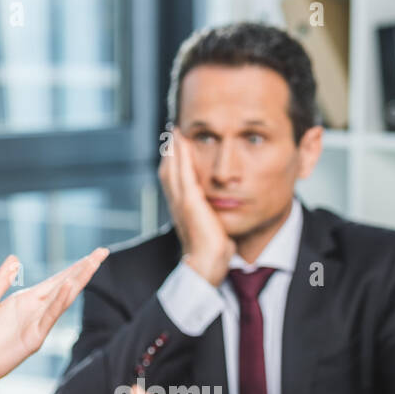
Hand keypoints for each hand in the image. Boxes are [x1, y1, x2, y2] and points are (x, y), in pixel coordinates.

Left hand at [0, 247, 109, 393]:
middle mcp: (36, 310)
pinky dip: (59, 302)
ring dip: (77, 282)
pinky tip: (69, 288)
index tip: (92, 254)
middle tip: (103, 252)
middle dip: (84, 269)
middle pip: (65, 286)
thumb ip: (1, 279)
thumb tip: (14, 258)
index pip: (56, 280)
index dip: (74, 267)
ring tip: (92, 264)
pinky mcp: (34, 339)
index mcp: (27, 300)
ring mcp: (37, 324)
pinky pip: (49, 317)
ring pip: (62, 299)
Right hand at [158, 126, 234, 286]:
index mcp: (183, 209)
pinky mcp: (189, 201)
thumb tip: (226, 211)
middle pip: (168, 170)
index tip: (178, 146)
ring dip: (173, 148)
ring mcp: (180, 202)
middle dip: (170, 151)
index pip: (174, 180)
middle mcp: (177, 203)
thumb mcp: (215, 227)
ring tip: (176, 131)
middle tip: (174, 131)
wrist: (208, 263)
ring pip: (172, 168)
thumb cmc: (214, 250)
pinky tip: (182, 141)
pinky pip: (182, 172)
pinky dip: (180, 155)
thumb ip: (216, 215)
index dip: (174, 162)